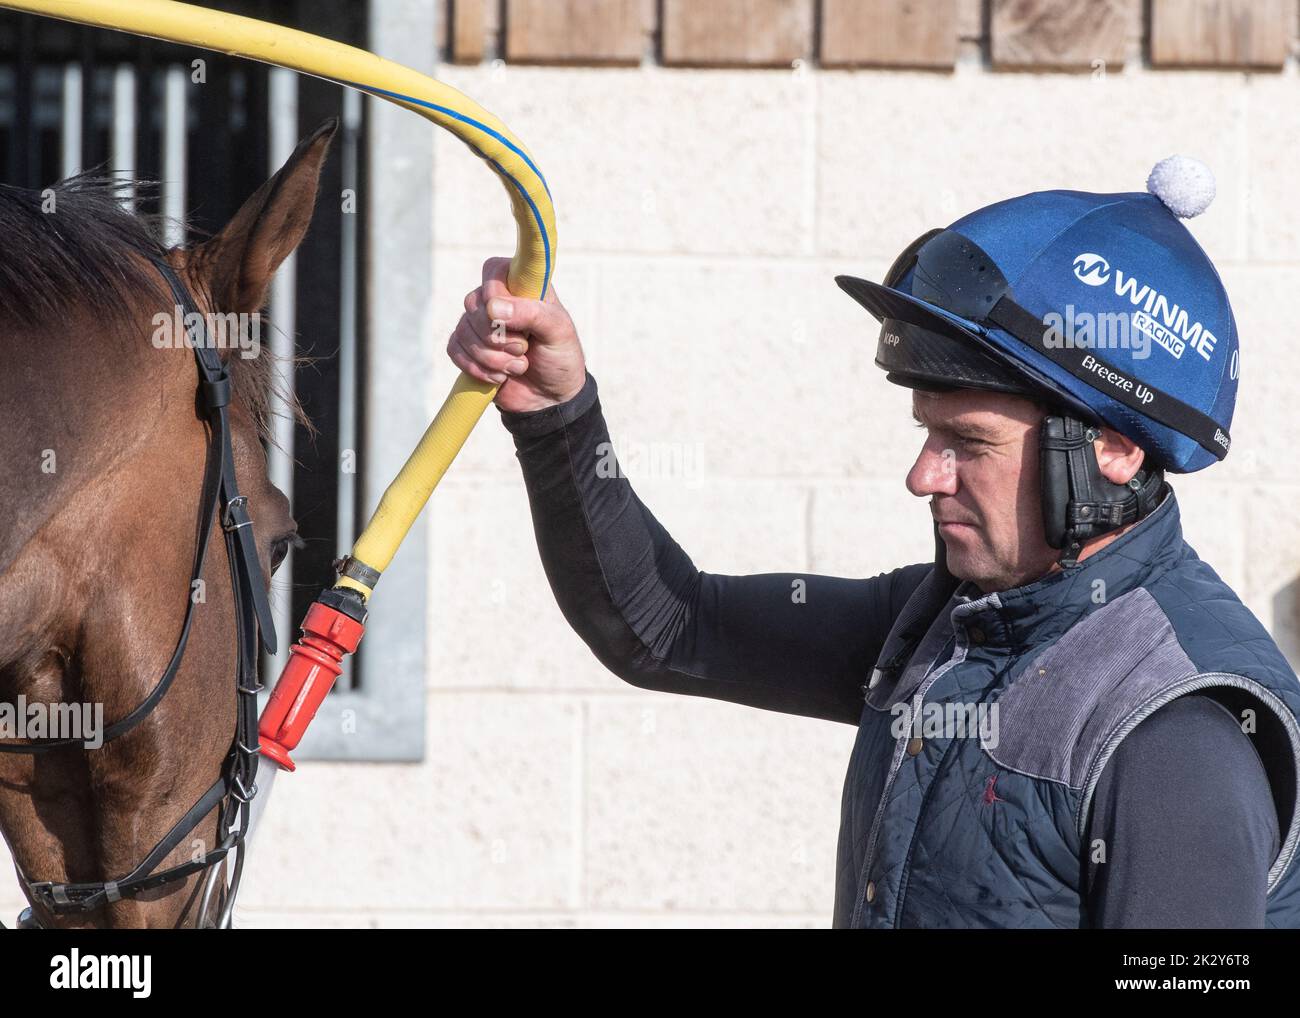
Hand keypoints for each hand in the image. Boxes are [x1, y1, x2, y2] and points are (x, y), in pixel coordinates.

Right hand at [446, 256, 587, 412]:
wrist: (551, 397)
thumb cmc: (560, 357)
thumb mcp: (558, 332)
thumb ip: (532, 313)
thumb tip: (493, 308)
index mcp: (520, 286)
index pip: (493, 270)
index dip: (497, 295)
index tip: (517, 321)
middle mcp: (496, 301)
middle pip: (474, 305)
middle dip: (499, 337)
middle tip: (524, 348)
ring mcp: (479, 325)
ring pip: (463, 332)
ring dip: (492, 358)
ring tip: (518, 366)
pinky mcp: (467, 348)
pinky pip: (454, 350)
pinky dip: (476, 368)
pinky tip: (499, 377)